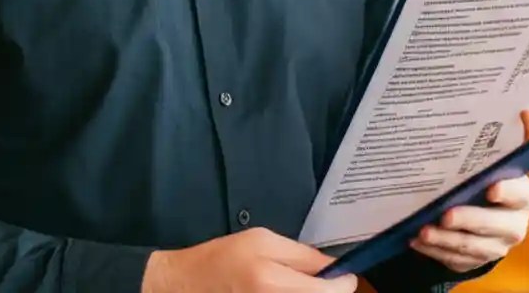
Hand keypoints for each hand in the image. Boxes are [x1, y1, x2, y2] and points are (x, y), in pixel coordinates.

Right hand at [142, 227, 359, 292]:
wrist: (186, 286)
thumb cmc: (221, 259)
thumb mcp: (261, 240)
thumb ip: (302, 254)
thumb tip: (335, 267)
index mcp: (272, 283)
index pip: (331, 292)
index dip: (342, 282)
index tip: (342, 275)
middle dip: (325, 291)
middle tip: (315, 280)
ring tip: (291, 285)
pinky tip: (281, 292)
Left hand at [409, 110, 528, 272]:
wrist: (493, 218)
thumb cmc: (498, 181)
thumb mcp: (508, 160)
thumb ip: (524, 139)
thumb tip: (526, 112)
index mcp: (524, 197)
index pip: (521, 195)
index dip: (508, 193)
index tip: (490, 188)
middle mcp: (514, 225)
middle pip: (494, 226)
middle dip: (470, 220)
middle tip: (445, 214)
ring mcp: (495, 247)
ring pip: (471, 247)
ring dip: (445, 240)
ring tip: (422, 230)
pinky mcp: (475, 261)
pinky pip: (455, 260)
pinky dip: (435, 251)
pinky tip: (416, 240)